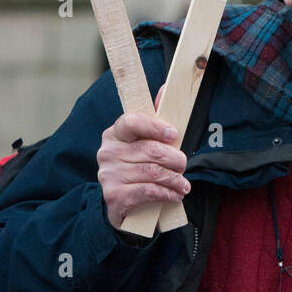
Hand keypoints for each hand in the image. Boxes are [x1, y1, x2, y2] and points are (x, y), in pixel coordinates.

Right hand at [97, 85, 188, 228]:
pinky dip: (166, 193)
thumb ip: (154, 117)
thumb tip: (165, 87)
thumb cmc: (136, 167)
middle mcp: (107, 152)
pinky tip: (175, 194)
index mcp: (114, 134)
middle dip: (174, 158)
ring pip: (152, 172)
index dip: (155, 126)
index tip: (173, 134)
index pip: (131, 122)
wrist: (120, 203)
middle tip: (184, 164)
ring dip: (174, 179)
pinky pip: (148, 191)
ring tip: (183, 184)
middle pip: (150, 150)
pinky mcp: (114, 196)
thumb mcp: (144, 142)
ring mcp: (108, 174)